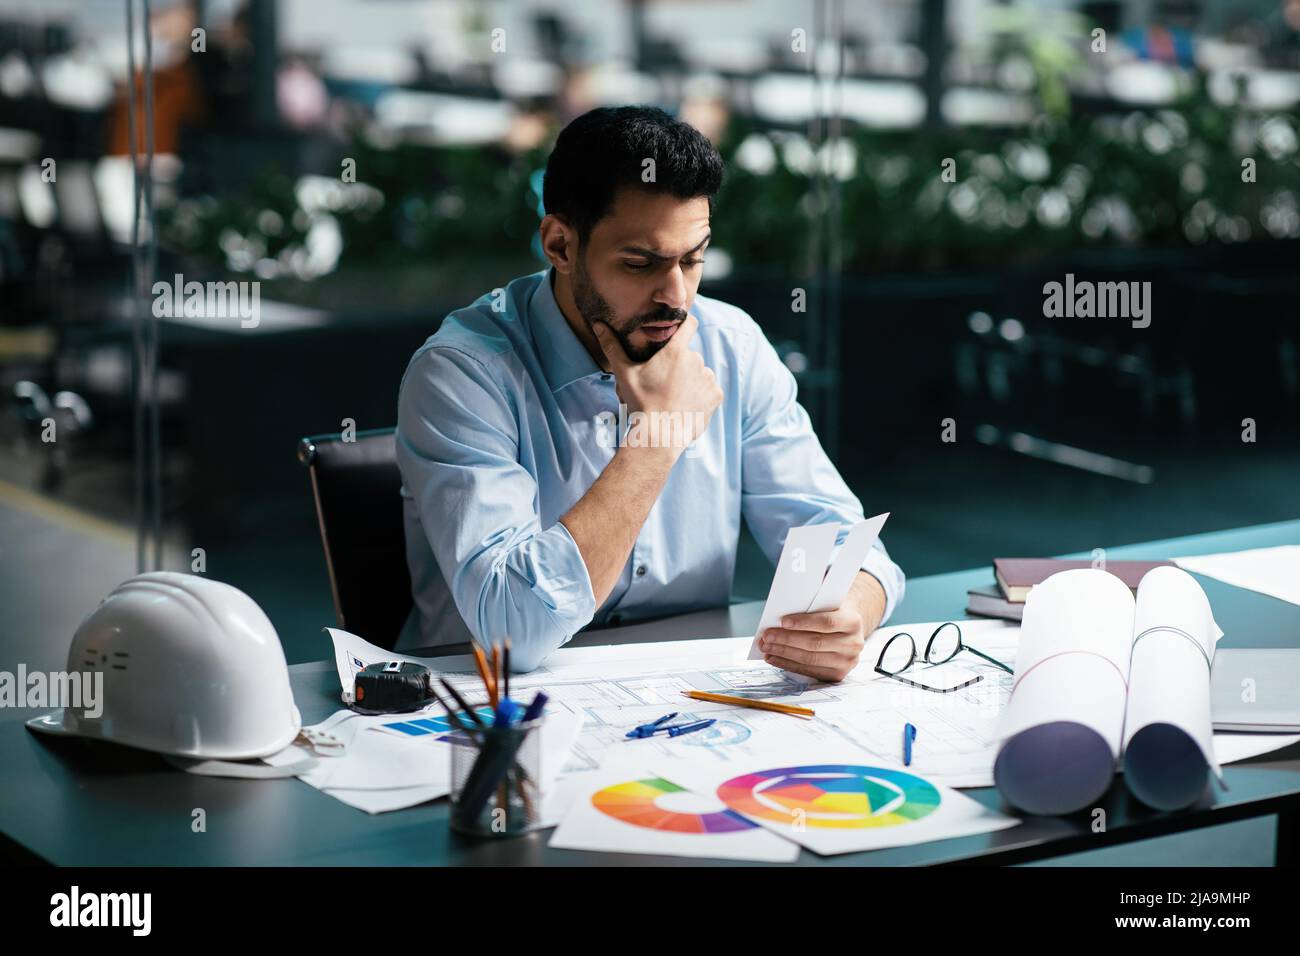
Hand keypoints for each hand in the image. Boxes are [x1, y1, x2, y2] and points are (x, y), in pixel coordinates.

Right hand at [593, 313, 721, 455]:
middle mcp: (696, 360)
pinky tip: (685, 406)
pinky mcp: (716, 395)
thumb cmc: (640, 403)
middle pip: (689, 355)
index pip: (689, 324)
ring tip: (673, 397)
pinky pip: (709, 389)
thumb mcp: (624, 373)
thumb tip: (598, 324)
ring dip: (690, 380)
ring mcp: (708, 378)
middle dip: (679, 364)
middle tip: (664, 382)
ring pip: (700, 372)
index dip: (685, 324)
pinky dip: (700, 395)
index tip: (677, 332)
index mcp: (676, 352)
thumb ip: (612, 346)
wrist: (660, 437)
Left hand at [757, 572, 886, 681]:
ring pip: (809, 659)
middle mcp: (853, 644)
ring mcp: (846, 662)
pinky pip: (808, 671)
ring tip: (766, 646)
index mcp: (853, 621)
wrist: (848, 631)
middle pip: (815, 643)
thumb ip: (812, 604)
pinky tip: (773, 657)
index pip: (827, 622)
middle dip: (787, 639)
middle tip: (767, 635)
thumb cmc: (832, 614)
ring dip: (783, 653)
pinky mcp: (837, 675)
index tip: (783, 621)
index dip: (804, 622)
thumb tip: (783, 606)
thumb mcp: (828, 604)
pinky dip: (787, 664)